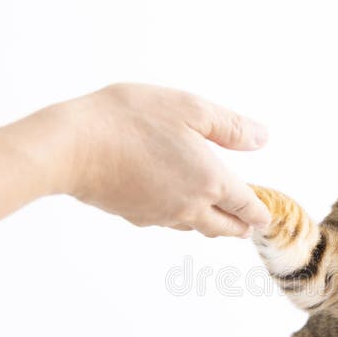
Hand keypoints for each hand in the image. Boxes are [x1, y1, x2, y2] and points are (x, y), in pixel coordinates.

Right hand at [56, 83, 270, 236]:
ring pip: (197, 227)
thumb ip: (230, 127)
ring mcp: (163, 216)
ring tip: (216, 213)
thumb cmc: (130, 120)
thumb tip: (262, 139)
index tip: (266, 215)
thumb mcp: (189, 108)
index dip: (260, 211)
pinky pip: (169, 222)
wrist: (72, 147)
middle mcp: (191, 206)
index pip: (248, 207)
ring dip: (212, 222)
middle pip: (226, 228)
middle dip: (241, 225)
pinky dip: (180, 216)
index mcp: (211, 181)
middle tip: (248, 222)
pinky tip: (174, 200)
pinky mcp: (137, 217)